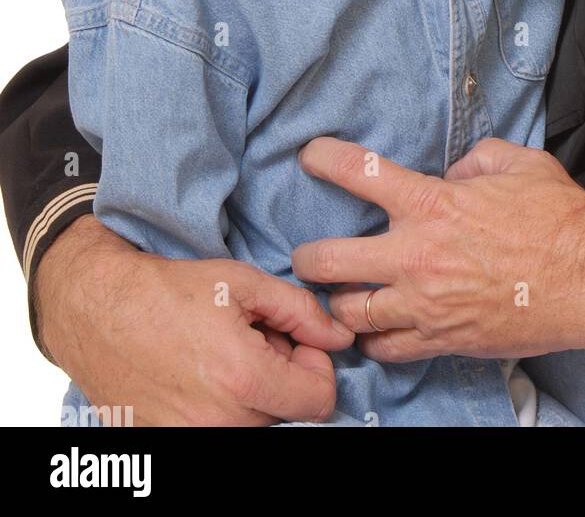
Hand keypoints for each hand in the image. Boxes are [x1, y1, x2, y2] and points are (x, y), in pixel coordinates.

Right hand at [36, 214, 354, 425]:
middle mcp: (220, 422)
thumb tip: (340, 336)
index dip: (315, 366)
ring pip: (253, 425)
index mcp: (244, 379)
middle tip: (253, 341)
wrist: (99, 311)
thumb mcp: (244, 283)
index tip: (294, 342)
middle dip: (282, 377)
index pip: (318, 401)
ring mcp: (190, 440)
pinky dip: (221, 409)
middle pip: (285, 414)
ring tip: (226, 357)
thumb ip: (301, 311)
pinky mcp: (167, 445)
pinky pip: (217, 432)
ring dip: (253, 395)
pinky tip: (203, 377)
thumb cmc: (169, 292)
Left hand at [291, 136, 584, 363]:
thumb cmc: (560, 217)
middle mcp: (416, 256)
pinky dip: (374, 340)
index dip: (324, 159)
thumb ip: (475, 160)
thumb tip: (454, 171)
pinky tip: (378, 328)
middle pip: (325, 260)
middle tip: (309, 254)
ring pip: (348, 313)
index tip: (311, 155)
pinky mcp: (443, 341)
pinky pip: (386, 350)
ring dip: (338, 303)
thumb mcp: (518, 163)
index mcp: (432, 204)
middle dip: (306, 257)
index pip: (359, 173)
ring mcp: (426, 305)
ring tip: (342, 295)